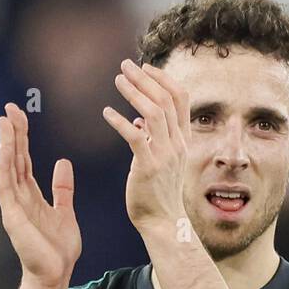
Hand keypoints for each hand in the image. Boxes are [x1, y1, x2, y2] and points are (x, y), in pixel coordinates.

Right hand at [0, 103, 81, 285]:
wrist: (56, 275)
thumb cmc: (59, 250)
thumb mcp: (65, 211)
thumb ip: (62, 189)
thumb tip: (62, 162)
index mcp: (31, 196)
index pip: (24, 160)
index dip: (22, 138)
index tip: (20, 116)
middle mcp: (19, 197)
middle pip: (14, 158)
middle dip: (12, 133)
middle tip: (10, 108)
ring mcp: (13, 205)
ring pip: (8, 167)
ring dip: (6, 143)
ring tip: (5, 120)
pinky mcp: (12, 215)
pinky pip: (6, 184)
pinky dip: (5, 164)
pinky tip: (5, 147)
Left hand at [102, 60, 190, 234]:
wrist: (163, 222)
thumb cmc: (159, 193)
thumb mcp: (162, 162)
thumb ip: (153, 139)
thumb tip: (139, 123)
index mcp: (182, 139)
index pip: (180, 98)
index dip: (163, 79)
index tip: (146, 68)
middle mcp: (177, 144)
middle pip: (164, 99)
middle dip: (144, 78)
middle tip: (125, 66)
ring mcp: (164, 155)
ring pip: (152, 112)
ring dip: (134, 92)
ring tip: (117, 80)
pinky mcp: (148, 167)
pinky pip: (135, 136)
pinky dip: (119, 121)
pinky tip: (106, 113)